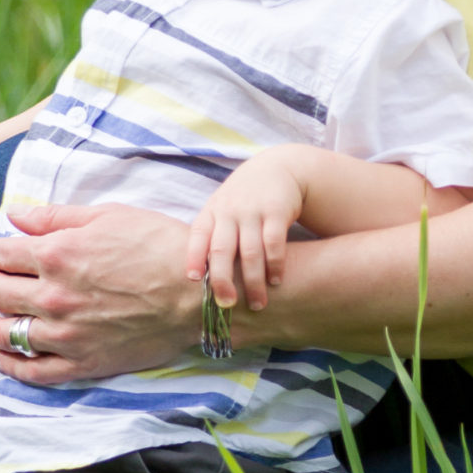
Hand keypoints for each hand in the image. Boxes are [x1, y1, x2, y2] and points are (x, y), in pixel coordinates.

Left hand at [0, 200, 204, 384]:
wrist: (197, 294)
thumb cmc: (158, 246)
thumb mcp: (108, 216)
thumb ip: (56, 217)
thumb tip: (16, 215)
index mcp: (57, 255)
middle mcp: (53, 296)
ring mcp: (66, 334)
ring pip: (5, 333)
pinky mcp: (82, 362)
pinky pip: (33, 371)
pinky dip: (8, 366)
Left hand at [186, 150, 305, 311]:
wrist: (279, 167)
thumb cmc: (244, 198)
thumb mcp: (222, 208)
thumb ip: (211, 236)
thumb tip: (196, 279)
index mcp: (212, 212)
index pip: (197, 236)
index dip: (192, 257)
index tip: (192, 280)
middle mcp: (230, 211)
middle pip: (221, 250)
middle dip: (222, 280)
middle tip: (227, 306)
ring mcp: (253, 211)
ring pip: (250, 252)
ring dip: (253, 281)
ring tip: (257, 304)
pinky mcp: (277, 212)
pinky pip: (274, 243)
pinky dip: (275, 265)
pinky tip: (276, 281)